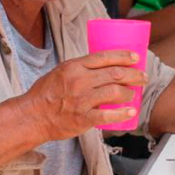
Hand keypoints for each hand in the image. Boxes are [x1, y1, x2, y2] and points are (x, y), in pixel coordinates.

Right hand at [23, 50, 147, 140]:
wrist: (31, 116)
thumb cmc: (46, 93)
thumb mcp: (61, 72)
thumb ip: (81, 68)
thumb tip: (106, 65)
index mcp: (74, 67)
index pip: (104, 57)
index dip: (124, 56)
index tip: (136, 57)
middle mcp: (79, 81)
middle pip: (115, 74)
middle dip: (134, 75)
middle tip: (143, 77)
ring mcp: (81, 100)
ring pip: (115, 92)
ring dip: (129, 92)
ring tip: (133, 94)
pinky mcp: (82, 118)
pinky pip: (108, 114)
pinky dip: (122, 113)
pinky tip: (131, 111)